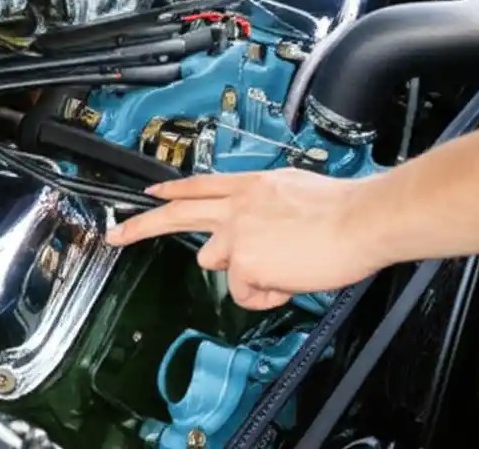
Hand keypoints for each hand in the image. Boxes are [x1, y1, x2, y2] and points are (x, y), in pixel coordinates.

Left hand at [106, 169, 387, 309]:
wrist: (361, 219)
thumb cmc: (343, 210)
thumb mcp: (295, 191)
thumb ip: (268, 206)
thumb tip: (262, 229)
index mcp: (252, 185)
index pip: (200, 184)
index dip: (172, 190)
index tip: (150, 193)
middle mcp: (238, 206)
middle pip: (177, 214)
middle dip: (141, 226)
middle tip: (117, 235)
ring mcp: (237, 233)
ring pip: (217, 264)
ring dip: (247, 273)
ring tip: (287, 265)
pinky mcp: (244, 262)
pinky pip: (247, 293)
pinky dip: (269, 294)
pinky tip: (291, 279)